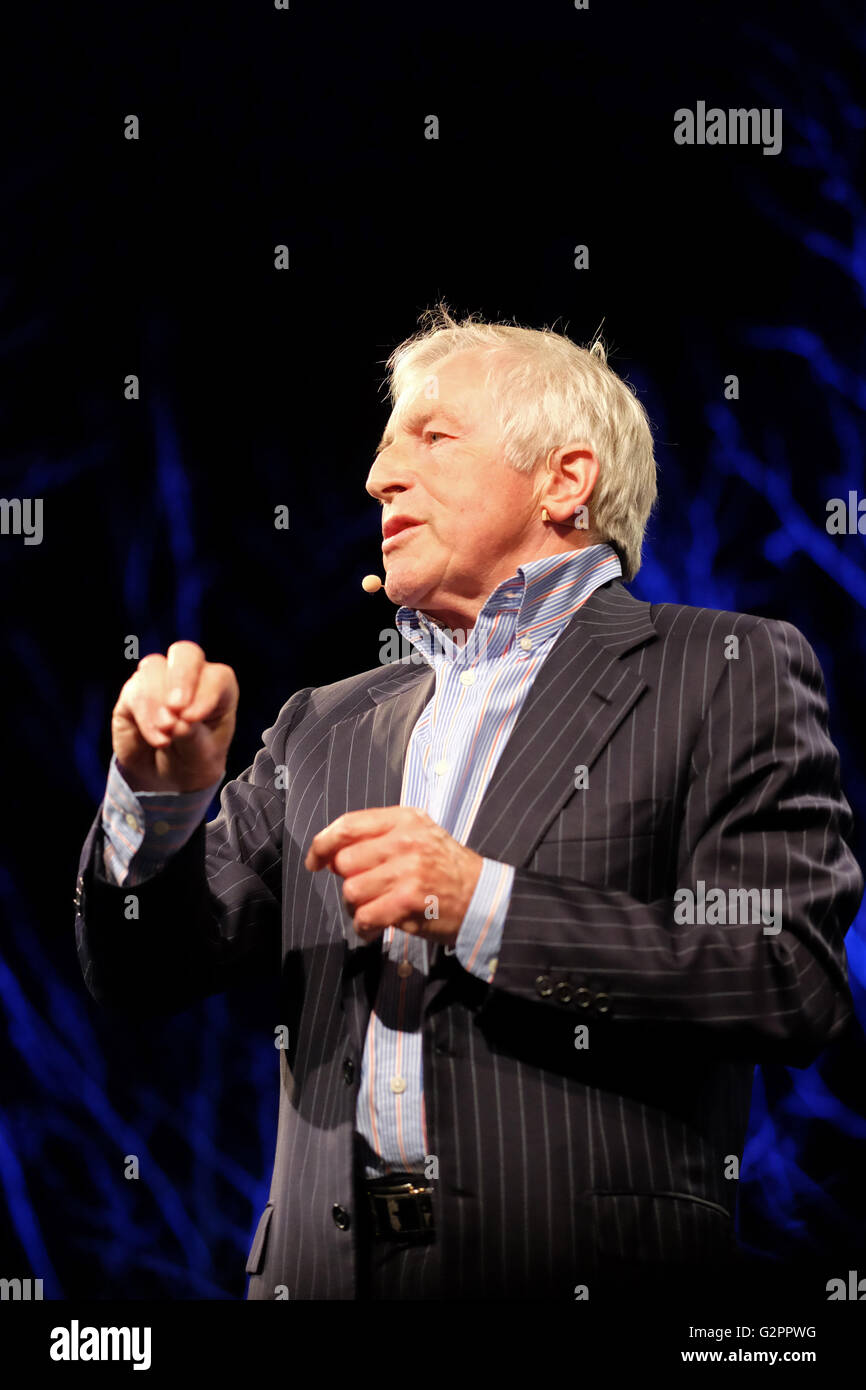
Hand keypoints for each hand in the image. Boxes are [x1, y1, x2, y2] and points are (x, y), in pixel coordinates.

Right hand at [111, 640, 238, 791]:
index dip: (206, 693)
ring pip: (154, 668)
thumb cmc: (193, 763)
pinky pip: (135, 690)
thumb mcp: (201, 759)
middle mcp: (191, 677)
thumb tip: (180, 723)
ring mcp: (160, 681)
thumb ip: (194, 739)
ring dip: (157, 701)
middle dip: (181, 679)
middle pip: (186, 654)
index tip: (193, 718)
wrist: (163, 780)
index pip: (217, 677)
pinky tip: (156, 738)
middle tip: (176, 709)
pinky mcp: (134, 693)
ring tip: (165, 737)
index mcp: (218, 689)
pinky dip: (145, 715)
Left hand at [304, 806, 483, 945]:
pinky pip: (365, 916)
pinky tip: (376, 927)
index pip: (348, 825)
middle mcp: (405, 840)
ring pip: (352, 891)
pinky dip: (365, 927)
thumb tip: (330, 855)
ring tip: (376, 908)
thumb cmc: (446, 868)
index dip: (323, 844)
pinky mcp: (408, 900)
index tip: (315, 860)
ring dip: (358, 906)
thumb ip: (378, 838)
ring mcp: (407, 870)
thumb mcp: (418, 836)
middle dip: (349, 880)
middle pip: (345, 862)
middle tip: (368, 889)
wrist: (482, 897)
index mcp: (404, 819)